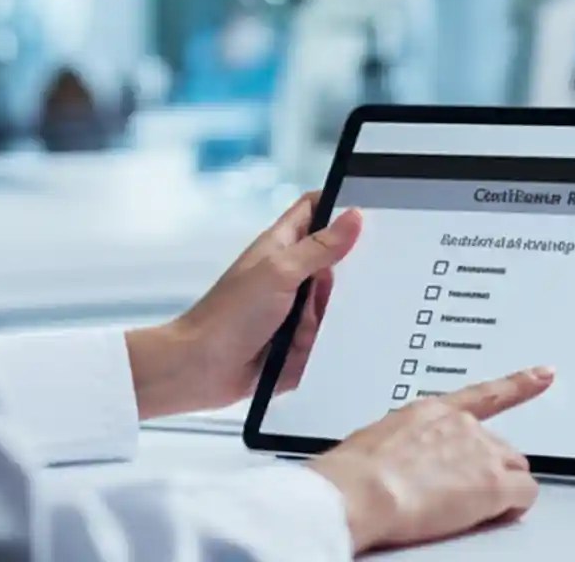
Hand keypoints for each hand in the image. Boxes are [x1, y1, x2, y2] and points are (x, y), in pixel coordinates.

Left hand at [125, 193, 361, 418]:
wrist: (200, 370)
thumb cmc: (230, 315)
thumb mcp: (280, 272)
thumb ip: (320, 247)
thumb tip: (354, 215)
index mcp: (283, 246)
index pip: (317, 210)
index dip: (341, 205)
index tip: (375, 212)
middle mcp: (291, 274)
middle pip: (337, 264)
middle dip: (344, 281)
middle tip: (335, 292)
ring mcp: (295, 310)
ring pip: (336, 307)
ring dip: (326, 321)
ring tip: (299, 334)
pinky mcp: (299, 343)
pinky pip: (328, 340)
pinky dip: (320, 347)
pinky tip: (301, 354)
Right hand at [309, 367, 555, 552]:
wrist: (360, 489)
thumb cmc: (354, 473)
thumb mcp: (376, 442)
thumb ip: (403, 444)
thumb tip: (396, 459)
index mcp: (432, 412)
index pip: (484, 395)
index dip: (519, 384)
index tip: (542, 375)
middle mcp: (462, 425)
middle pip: (499, 447)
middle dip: (488, 470)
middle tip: (461, 494)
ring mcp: (481, 452)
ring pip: (514, 470)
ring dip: (501, 488)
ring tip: (468, 508)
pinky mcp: (493, 484)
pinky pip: (524, 494)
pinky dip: (514, 507)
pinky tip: (494, 515)